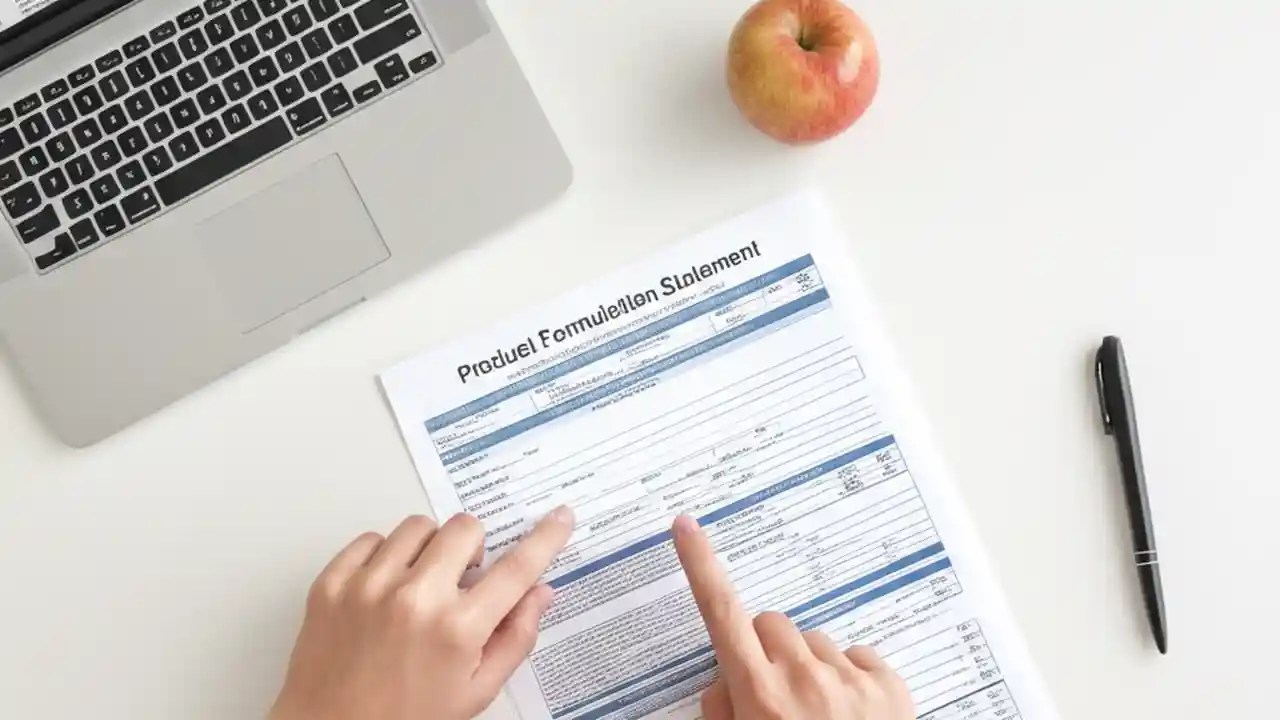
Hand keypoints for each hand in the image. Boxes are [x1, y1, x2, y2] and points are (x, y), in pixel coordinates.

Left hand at [269, 508, 573, 719]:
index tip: (560, 518)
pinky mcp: (331, 583)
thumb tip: (540, 594)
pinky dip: (383, 555)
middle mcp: (414, 600)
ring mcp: (368, 587)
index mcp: (457, 630)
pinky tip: (386, 586)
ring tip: (420, 584)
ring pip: (417, 527)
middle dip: (474, 548)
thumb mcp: (474, 693)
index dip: (545, 538)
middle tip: (465, 577)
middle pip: (465, 528)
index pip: (517, 569)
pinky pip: (369, 539)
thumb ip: (514, 639)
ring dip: (428, 548)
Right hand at [672, 515, 914, 719]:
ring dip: (808, 664)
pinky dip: (849, 676)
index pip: (720, 613)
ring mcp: (850, 682)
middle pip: (769, 622)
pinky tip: (848, 713)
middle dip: (763, 645)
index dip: (700, 565)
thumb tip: (726, 681)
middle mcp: (803, 678)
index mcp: (758, 695)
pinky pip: (859, 656)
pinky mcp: (890, 689)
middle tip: (768, 687)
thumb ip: (722, 710)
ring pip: (815, 640)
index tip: (687, 528)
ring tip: (814, 712)